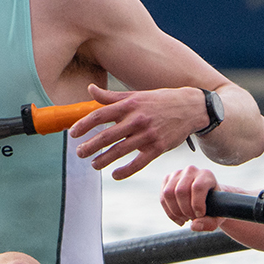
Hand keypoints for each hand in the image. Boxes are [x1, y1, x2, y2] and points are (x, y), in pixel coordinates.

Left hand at [69, 83, 208, 178]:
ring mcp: (148, 135)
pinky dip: (126, 171)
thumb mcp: (134, 95)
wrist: (190, 108)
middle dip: (89, 146)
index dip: (83, 125)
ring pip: (120, 151)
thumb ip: (110, 96)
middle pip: (106, 136)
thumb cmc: (158, 101)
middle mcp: (136, 120)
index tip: (72, 133)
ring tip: (93, 165)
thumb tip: (89, 89)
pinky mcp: (158, 148)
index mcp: (128, 105)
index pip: (99, 115)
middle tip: (79, 153)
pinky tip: (115, 175)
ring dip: (103, 160)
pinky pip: (139, 163)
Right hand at [160, 165, 227, 230]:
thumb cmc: (215, 207)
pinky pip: (162, 197)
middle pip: (181, 191)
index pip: (197, 187)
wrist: (208, 200)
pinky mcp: (167, 180)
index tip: (200, 215)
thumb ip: (209, 223)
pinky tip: (178, 218)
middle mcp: (191, 170)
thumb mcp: (217, 217)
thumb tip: (193, 226)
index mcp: (206, 175)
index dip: (197, 204)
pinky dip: (169, 211)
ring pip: (168, 193)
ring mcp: (177, 174)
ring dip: (175, 211)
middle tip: (192, 219)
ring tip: (185, 219)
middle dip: (185, 210)